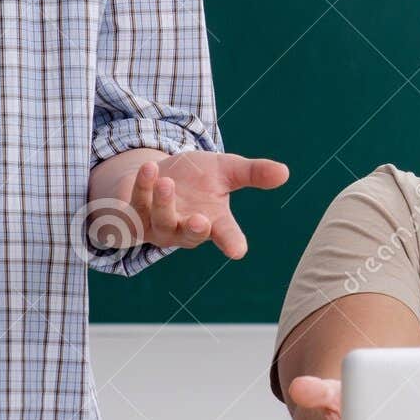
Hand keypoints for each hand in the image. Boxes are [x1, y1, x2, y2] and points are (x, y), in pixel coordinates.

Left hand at [123, 152, 288, 258]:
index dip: (232, 243)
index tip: (238, 251)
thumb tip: (285, 172)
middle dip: (194, 230)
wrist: (155, 175)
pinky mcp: (134, 216)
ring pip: (161, 222)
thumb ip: (252, 173)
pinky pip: (136, 205)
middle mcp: (184, 228)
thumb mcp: (225, 169)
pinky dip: (142, 187)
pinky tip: (149, 169)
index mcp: (212, 221)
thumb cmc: (196, 177)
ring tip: (167, 182)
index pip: (226, 235)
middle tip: (201, 221)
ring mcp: (158, 225)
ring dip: (163, 203)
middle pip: (190, 236)